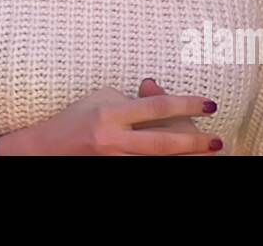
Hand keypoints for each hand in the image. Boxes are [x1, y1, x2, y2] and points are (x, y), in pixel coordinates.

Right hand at [15, 83, 221, 154]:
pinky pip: (144, 166)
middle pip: (163, 142)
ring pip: (157, 160)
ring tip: (207, 154)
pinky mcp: (115, 170)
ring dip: (185, 158)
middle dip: (194, 141)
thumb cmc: (75, 118)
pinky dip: (163, 162)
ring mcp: (115, 160)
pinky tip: (179, 160)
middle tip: (216, 141)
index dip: (186, 104)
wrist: (46, 150)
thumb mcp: (100, 98)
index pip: (156, 108)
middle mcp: (114, 140)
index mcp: (111, 114)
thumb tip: (158, 91)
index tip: (209, 104)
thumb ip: (131, 96)